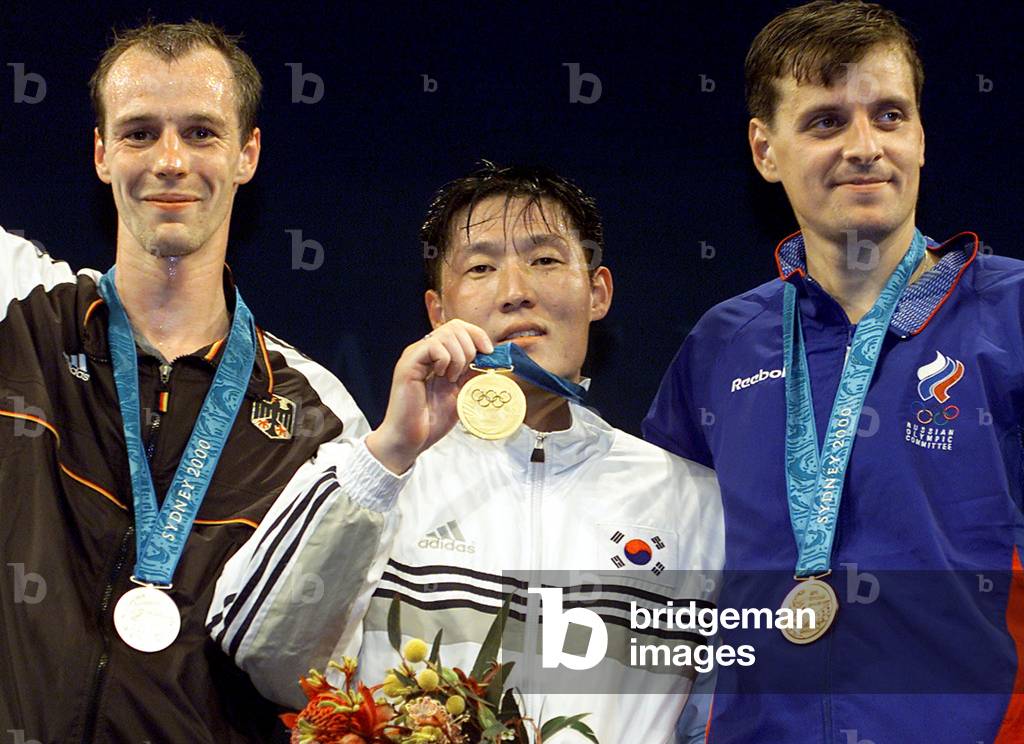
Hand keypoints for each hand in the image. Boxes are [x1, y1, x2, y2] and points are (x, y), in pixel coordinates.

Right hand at [366, 320, 492, 473]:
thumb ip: (472, 374)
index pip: (459, 328)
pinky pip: (433, 346)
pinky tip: (440, 377)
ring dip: (458, 357)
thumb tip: (491, 359)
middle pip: (454, 326)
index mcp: (436, 356)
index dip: (477, 335)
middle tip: (464, 372)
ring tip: (451, 378)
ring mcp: (415, 356)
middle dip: (470, 347)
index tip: (488, 352)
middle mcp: (424, 351)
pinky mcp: (408, 364)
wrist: (411, 440)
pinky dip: (444, 360)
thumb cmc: (431, 420)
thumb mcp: (461, 393)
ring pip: (446, 334)